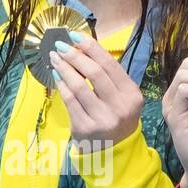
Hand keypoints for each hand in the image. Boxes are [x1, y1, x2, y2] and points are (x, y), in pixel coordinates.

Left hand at [48, 31, 143, 147]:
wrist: (112, 151)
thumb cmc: (114, 116)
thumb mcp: (121, 97)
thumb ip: (108, 76)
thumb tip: (82, 47)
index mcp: (132, 95)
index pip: (110, 64)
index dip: (91, 47)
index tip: (75, 36)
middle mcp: (120, 107)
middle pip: (95, 73)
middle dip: (75, 56)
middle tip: (61, 46)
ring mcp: (103, 120)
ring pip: (79, 86)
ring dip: (64, 68)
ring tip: (55, 58)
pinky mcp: (85, 129)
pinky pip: (69, 101)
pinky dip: (61, 85)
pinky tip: (56, 76)